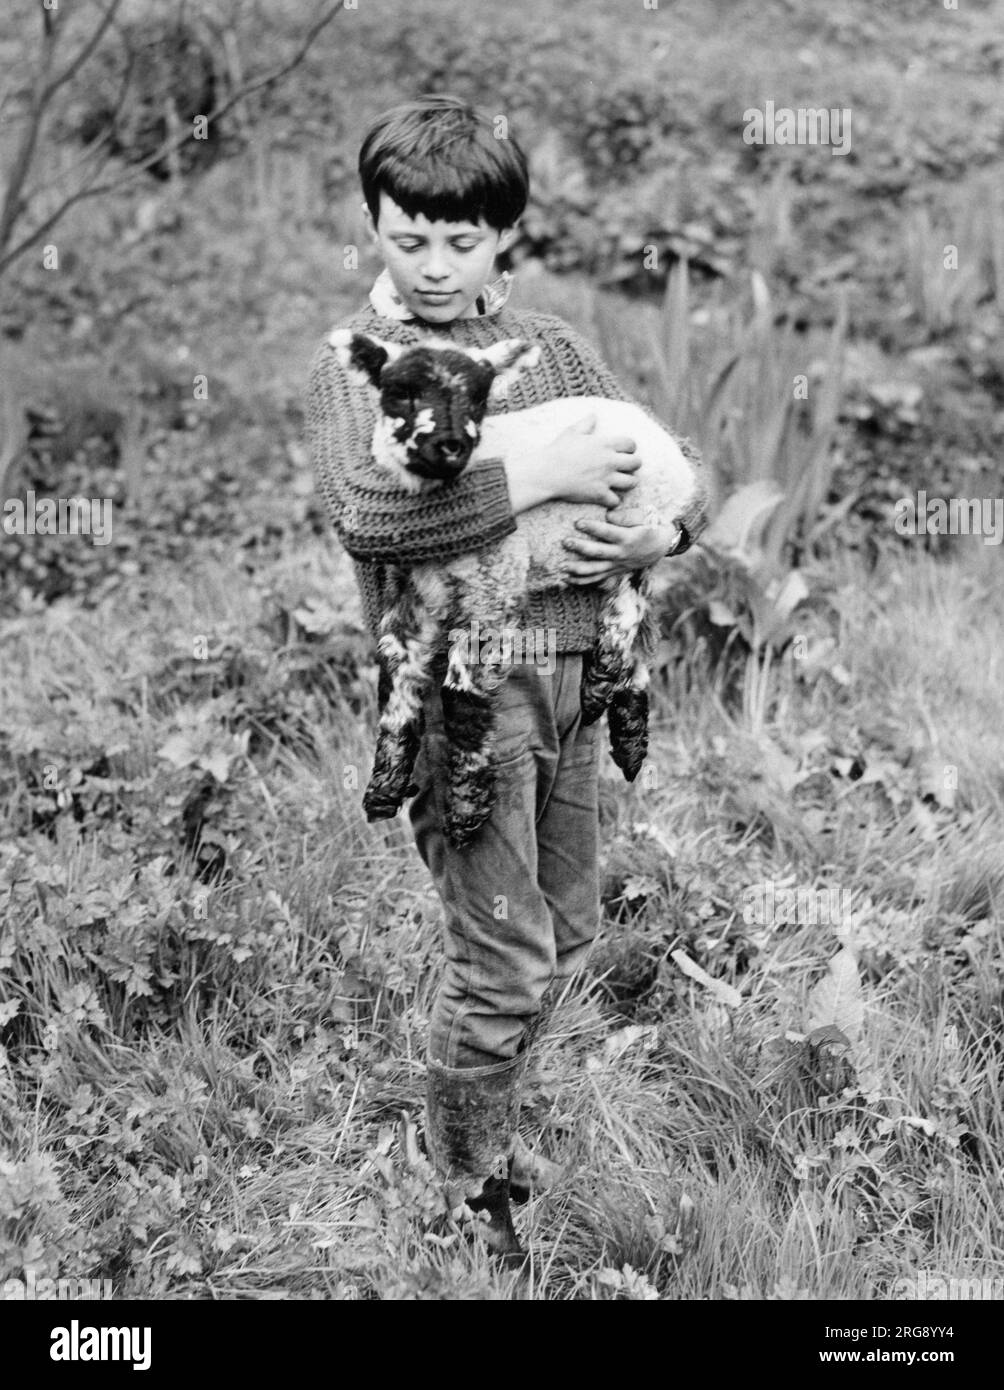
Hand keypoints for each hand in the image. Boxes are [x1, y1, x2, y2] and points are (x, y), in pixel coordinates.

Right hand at [543, 413, 641, 506]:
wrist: (547, 472)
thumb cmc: (558, 450)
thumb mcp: (572, 432)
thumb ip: (586, 423)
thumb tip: (594, 414)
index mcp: (605, 444)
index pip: (631, 444)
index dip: (630, 448)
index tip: (624, 451)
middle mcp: (610, 461)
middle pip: (637, 463)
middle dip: (633, 464)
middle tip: (625, 467)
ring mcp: (606, 479)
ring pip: (632, 483)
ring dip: (628, 482)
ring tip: (621, 482)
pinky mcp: (599, 494)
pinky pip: (616, 501)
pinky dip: (612, 500)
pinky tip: (607, 497)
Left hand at [561, 515, 679, 585]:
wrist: (662, 545)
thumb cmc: (651, 524)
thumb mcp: (646, 515)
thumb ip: (627, 516)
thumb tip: (608, 515)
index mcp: (629, 537)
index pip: (608, 532)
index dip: (593, 527)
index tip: (577, 522)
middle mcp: (622, 553)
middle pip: (598, 553)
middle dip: (580, 548)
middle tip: (565, 542)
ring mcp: (617, 565)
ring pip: (595, 570)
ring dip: (577, 569)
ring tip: (561, 567)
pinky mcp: (614, 571)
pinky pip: (597, 578)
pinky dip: (582, 581)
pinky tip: (567, 579)